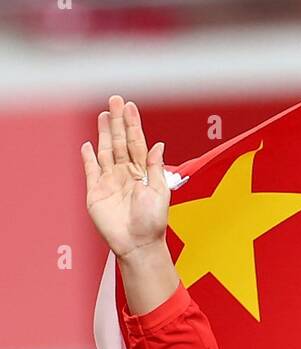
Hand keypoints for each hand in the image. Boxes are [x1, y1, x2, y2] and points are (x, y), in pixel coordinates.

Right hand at [81, 95, 169, 258]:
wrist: (137, 245)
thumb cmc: (153, 224)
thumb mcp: (160, 192)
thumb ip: (156, 168)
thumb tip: (158, 145)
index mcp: (143, 174)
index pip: (136, 143)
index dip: (133, 125)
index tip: (130, 107)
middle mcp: (126, 175)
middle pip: (119, 142)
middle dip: (117, 121)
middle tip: (115, 100)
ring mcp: (110, 182)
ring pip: (106, 151)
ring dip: (104, 133)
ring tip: (104, 114)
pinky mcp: (96, 192)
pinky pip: (91, 170)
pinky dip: (88, 157)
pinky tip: (88, 144)